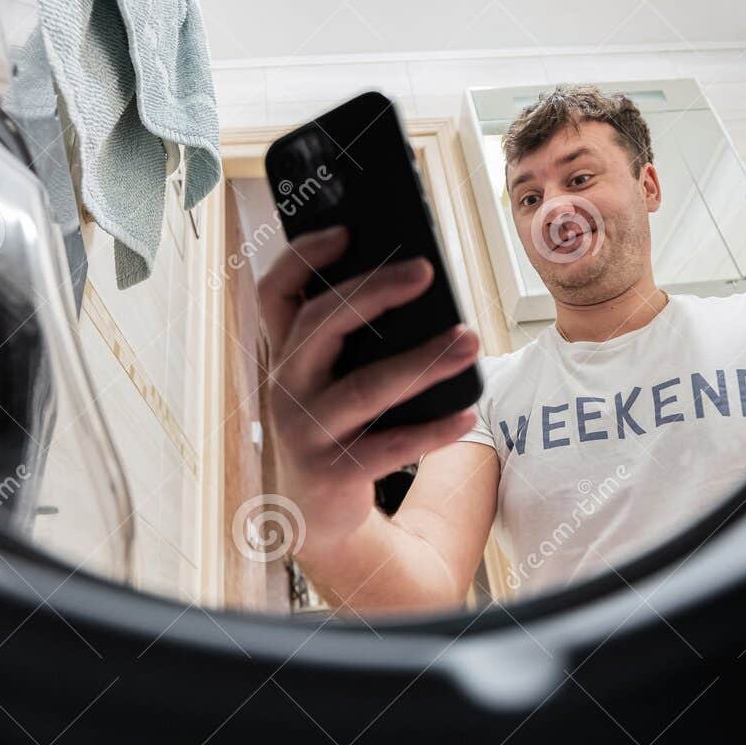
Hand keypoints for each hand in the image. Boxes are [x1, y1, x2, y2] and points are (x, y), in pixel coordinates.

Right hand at [255, 226, 480, 558]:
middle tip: (427, 271)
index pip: (275, 291)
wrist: (317, 514)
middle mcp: (286, 386)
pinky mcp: (333, 472)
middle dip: (376, 291)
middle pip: (322, 322)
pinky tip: (467, 414)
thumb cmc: (339, 425)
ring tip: (470, 340)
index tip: (348, 231)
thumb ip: (354, 337)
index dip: (304, 256)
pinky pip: (389, 447)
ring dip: (423, 361)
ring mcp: (306, 431)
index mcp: (284, 353)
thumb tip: (417, 284)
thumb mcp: (333, 378)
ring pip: (366, 387)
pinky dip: (432, 430)